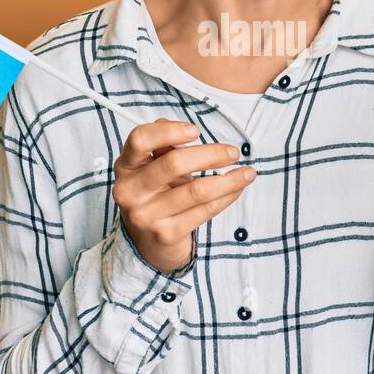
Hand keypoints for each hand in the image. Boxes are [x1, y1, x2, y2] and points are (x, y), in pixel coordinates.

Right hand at [112, 118, 255, 272]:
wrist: (148, 242)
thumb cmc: (155, 194)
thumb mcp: (152, 168)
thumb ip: (164, 146)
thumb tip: (187, 132)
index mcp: (126, 166)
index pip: (140, 139)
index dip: (169, 131)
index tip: (196, 131)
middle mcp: (130, 191)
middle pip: (173, 163)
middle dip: (210, 155)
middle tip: (233, 153)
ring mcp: (147, 215)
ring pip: (196, 191)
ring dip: (229, 180)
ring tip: (248, 173)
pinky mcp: (167, 234)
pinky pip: (205, 211)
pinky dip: (226, 197)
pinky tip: (237, 189)